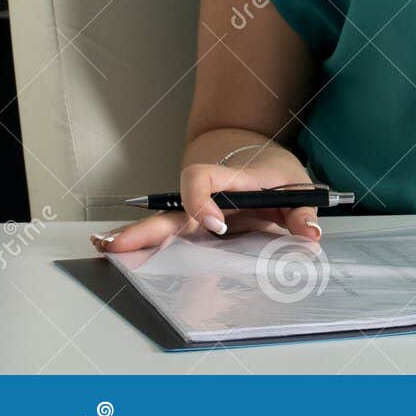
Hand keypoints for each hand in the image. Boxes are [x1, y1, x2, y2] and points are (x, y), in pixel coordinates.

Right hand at [90, 158, 323, 253]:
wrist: (262, 160)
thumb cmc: (276, 173)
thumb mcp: (296, 186)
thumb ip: (302, 210)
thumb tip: (310, 233)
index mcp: (231, 179)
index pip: (203, 178)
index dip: (202, 201)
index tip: (216, 226)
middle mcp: (207, 196)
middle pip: (171, 209)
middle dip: (146, 227)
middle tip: (118, 245)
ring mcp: (197, 213)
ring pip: (164, 225)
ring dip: (136, 237)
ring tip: (105, 249)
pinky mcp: (195, 229)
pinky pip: (172, 237)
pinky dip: (148, 246)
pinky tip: (123, 255)